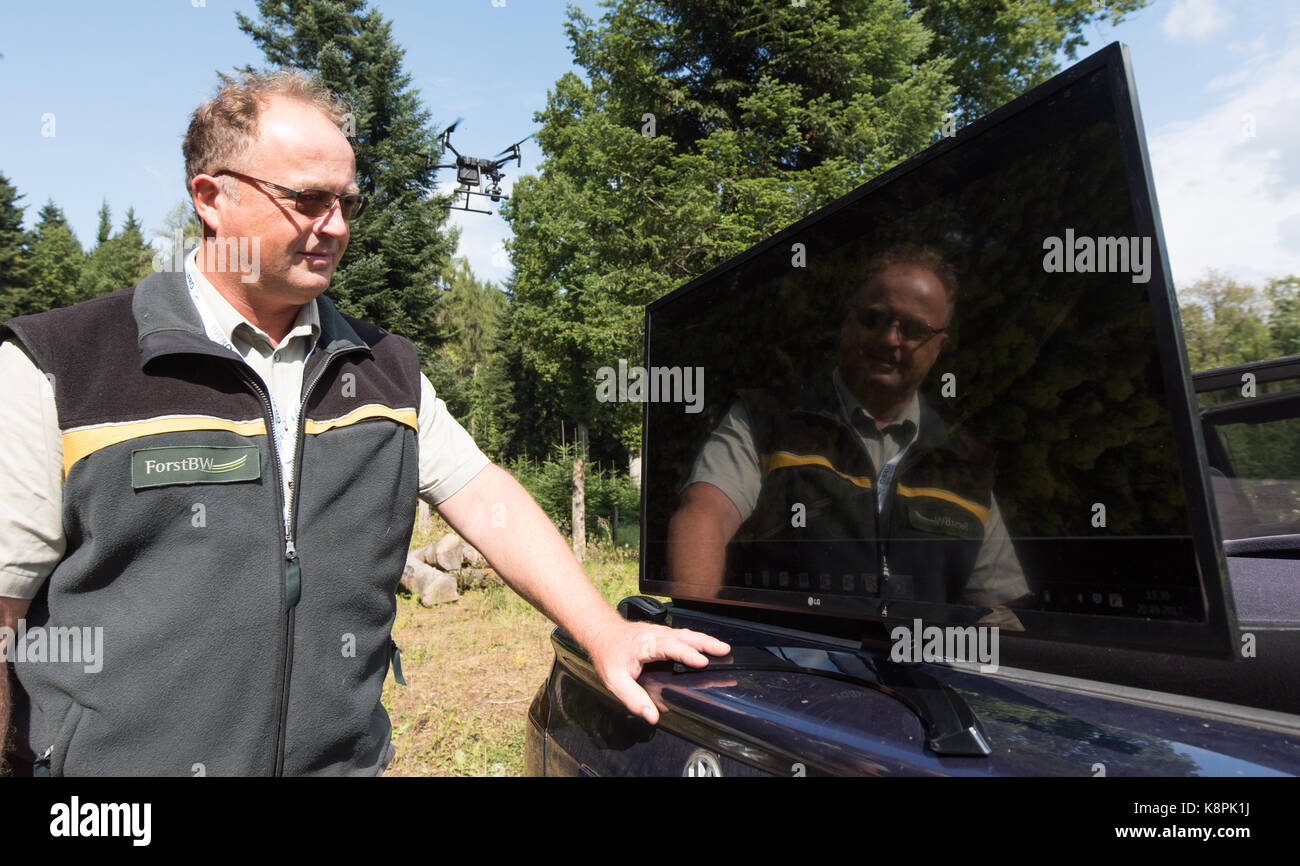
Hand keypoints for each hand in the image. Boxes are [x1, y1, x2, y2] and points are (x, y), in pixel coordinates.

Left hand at [586, 622, 729, 724]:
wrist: (601, 633)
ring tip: (723, 649)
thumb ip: (634, 699)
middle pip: (685, 637)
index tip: (702, 662)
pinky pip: (683, 636)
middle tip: (724, 650)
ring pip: (686, 634)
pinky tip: (706, 646)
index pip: (670, 647)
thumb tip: (652, 716)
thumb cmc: (608, 654)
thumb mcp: (615, 680)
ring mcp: (660, 633)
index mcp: (646, 644)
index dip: (687, 654)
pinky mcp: (662, 634)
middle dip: (706, 643)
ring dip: (705, 640)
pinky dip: (697, 640)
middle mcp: (656, 635)